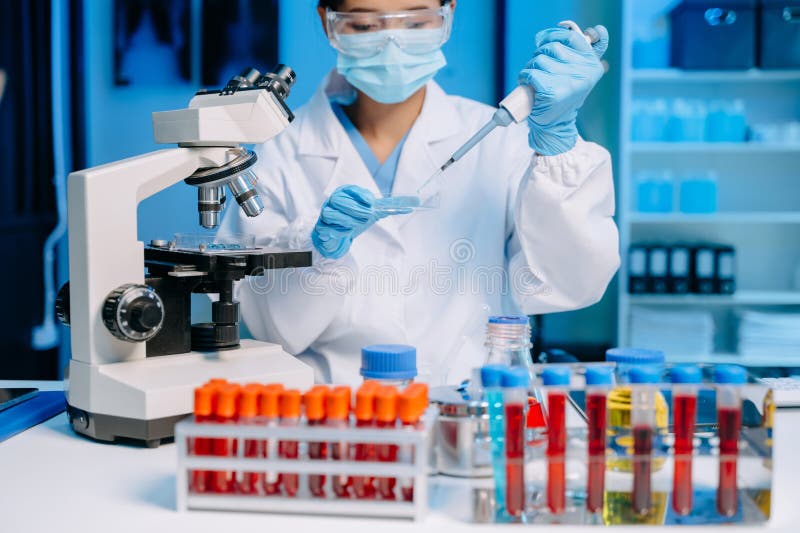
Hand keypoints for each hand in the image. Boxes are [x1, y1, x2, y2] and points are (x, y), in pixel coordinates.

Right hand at [311, 185, 384, 258]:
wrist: (339, 236)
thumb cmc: (355, 219)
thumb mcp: (373, 212)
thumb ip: (390, 207)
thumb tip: (413, 203)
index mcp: (345, 194)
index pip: (350, 189)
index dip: (359, 194)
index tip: (370, 202)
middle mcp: (333, 201)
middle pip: (339, 200)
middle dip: (355, 209)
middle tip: (368, 217)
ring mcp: (325, 214)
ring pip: (330, 213)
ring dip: (345, 220)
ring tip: (355, 225)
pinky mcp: (320, 228)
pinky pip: (325, 228)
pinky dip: (336, 232)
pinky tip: (344, 234)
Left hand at [519, 25, 608, 155]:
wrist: (556, 126)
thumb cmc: (562, 95)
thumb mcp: (575, 73)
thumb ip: (575, 51)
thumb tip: (564, 26)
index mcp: (593, 64)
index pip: (571, 37)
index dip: (553, 35)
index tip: (542, 41)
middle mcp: (585, 72)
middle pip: (552, 47)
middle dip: (539, 55)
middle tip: (539, 70)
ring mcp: (570, 82)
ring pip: (539, 60)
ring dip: (531, 68)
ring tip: (535, 81)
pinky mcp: (553, 92)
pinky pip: (531, 73)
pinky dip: (525, 78)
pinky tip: (529, 86)